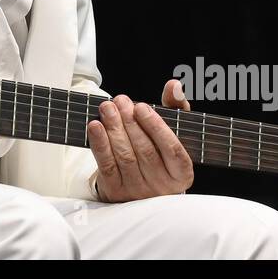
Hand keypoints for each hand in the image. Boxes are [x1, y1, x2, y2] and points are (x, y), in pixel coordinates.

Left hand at [88, 80, 194, 202]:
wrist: (138, 183)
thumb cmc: (159, 151)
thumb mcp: (173, 130)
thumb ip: (175, 106)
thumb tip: (174, 86)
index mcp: (182, 172)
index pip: (172, 149)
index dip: (156, 126)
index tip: (141, 107)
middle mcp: (163, 185)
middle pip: (145, 150)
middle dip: (129, 122)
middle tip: (120, 101)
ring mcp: (139, 191)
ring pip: (125, 156)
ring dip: (113, 129)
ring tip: (107, 108)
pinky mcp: (117, 192)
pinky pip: (107, 166)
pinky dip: (100, 144)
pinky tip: (95, 127)